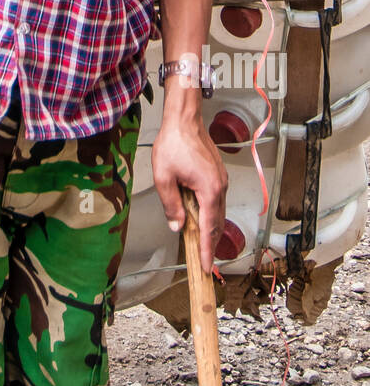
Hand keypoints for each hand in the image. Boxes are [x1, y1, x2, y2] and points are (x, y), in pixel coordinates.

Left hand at [151, 114, 227, 272]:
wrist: (184, 119)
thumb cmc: (174, 142)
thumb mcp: (164, 177)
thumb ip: (171, 204)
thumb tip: (177, 225)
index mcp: (209, 190)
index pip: (209, 227)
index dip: (207, 249)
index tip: (207, 266)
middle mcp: (220, 186)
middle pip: (217, 223)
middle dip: (210, 243)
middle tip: (204, 261)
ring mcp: (221, 180)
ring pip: (218, 212)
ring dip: (210, 229)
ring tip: (201, 245)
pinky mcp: (217, 174)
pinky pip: (216, 200)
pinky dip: (210, 213)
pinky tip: (200, 218)